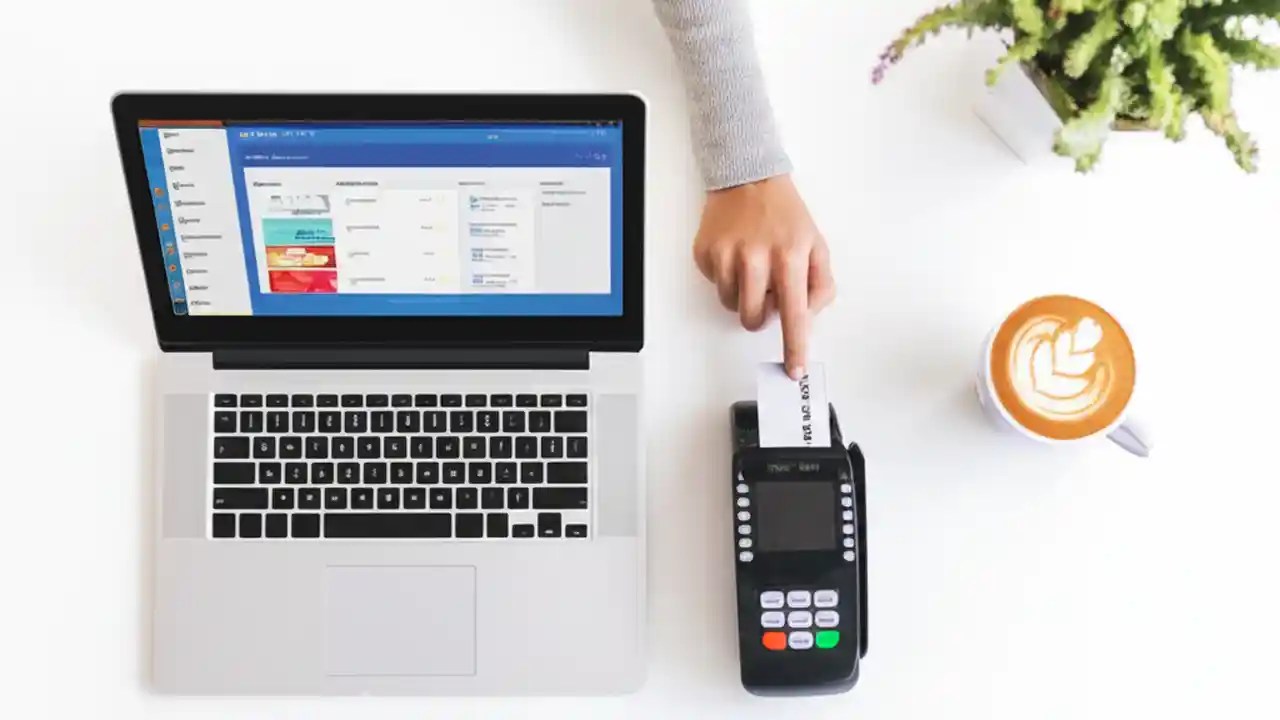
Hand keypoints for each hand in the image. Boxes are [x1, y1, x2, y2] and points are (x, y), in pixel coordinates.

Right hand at [692, 175, 834, 378]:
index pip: (795, 314)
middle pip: (753, 319)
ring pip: (731, 306)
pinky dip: (726, 278)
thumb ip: (820, 284)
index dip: (794, 347)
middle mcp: (756, 257)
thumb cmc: (784, 215)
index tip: (793, 370)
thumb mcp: (816, 244)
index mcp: (790, 256)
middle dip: (761, 314)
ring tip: (751, 267)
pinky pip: (715, 286)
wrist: (748, 178)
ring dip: (743, 295)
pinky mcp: (706, 253)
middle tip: (767, 290)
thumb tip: (807, 316)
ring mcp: (727, 254)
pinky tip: (735, 255)